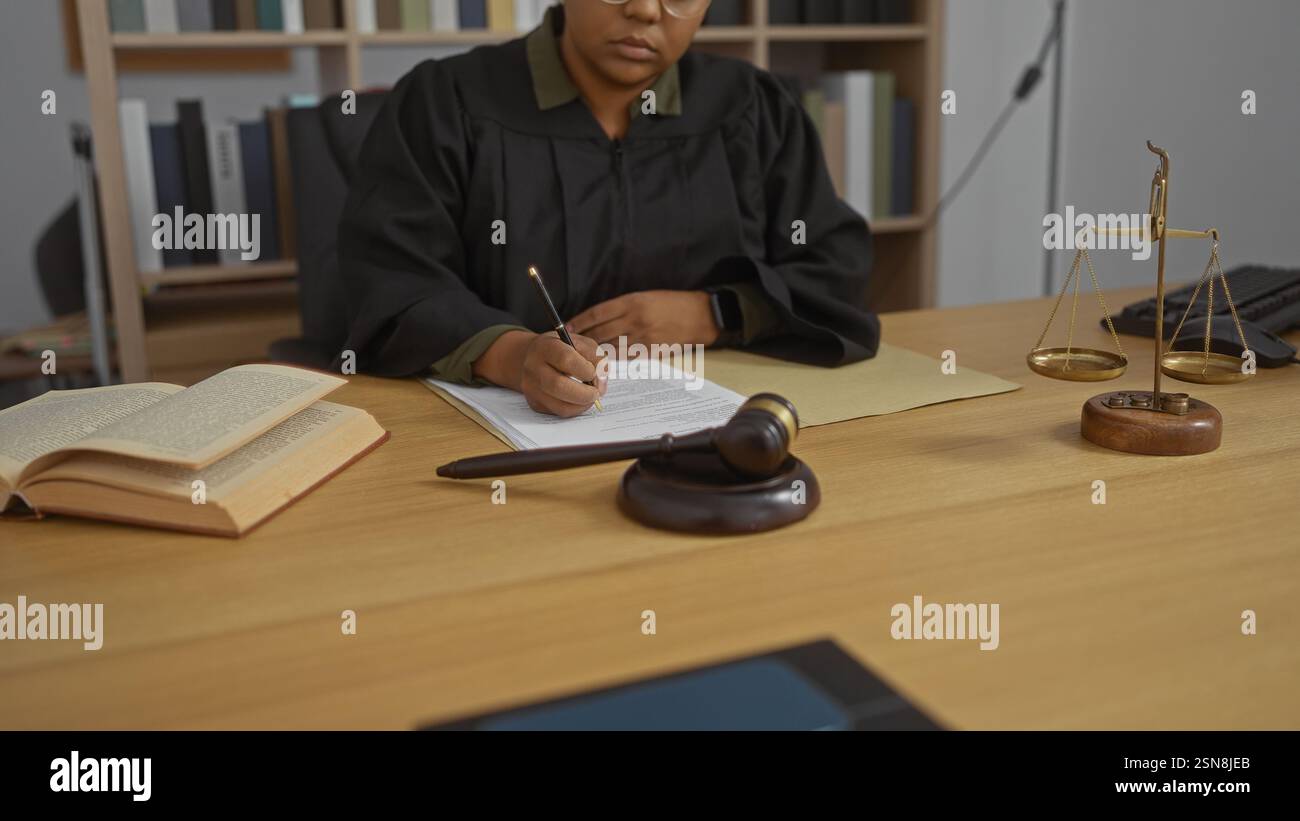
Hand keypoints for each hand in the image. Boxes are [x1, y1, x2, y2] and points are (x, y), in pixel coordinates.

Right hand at [473, 330, 607, 416]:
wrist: (535, 357)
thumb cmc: (564, 350)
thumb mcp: (583, 345)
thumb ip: (597, 360)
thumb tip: (601, 387)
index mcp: (546, 346)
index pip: (566, 359)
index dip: (585, 370)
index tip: (593, 373)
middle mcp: (533, 366)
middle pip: (558, 385)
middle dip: (584, 393)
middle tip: (595, 393)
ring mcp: (531, 387)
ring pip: (559, 405)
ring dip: (582, 405)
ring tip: (590, 397)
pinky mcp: (534, 402)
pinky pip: (558, 412)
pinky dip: (574, 409)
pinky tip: (579, 400)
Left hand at [567, 290, 719, 346]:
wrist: (700, 315)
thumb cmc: (672, 303)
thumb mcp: (645, 298)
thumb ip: (623, 308)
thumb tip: (600, 320)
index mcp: (632, 302)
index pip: (597, 313)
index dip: (580, 321)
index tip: (567, 326)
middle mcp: (635, 319)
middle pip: (600, 332)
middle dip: (583, 339)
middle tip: (569, 345)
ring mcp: (642, 337)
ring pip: (611, 347)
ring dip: (595, 352)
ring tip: (581, 356)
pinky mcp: (651, 350)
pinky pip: (626, 357)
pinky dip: (614, 358)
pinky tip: (604, 361)